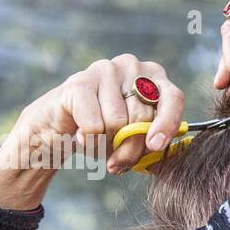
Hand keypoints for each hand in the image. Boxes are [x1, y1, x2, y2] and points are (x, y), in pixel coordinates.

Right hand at [0, 55, 184, 209]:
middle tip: (118, 162)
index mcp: (154, 77)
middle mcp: (132, 66)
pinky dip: (88, 143)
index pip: (173, 98)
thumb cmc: (104, 133)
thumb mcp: (135, 137)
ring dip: (107, 146)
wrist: (57, 130)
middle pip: (143, 117)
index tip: (156, 146)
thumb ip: (152, 141)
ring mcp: (105, 69)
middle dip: (131, 148)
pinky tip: (79, 137)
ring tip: (97, 144)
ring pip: (118, 123)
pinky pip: (94, 126)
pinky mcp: (79, 82)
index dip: (167, 125)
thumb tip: (156, 147)